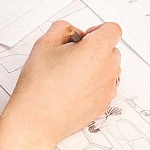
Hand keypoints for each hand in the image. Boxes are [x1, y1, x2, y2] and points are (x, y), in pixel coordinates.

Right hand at [0, 21, 120, 149]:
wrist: (36, 120)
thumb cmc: (39, 85)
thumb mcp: (44, 44)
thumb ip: (62, 28)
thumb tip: (72, 32)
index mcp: (97, 49)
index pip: (113, 29)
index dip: (98, 30)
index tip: (84, 38)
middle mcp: (108, 68)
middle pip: (112, 50)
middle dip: (95, 49)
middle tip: (71, 57)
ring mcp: (108, 89)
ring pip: (109, 69)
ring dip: (96, 67)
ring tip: (70, 76)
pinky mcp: (104, 104)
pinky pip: (104, 87)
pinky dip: (93, 85)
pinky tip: (72, 90)